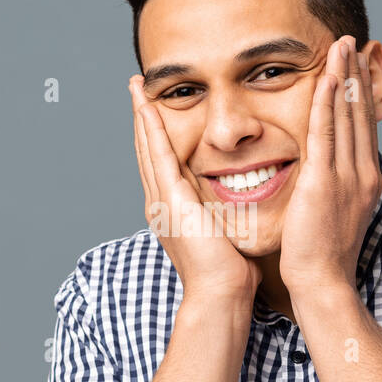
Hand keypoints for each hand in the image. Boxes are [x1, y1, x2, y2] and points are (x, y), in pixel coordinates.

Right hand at [130, 75, 262, 304]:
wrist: (220, 294)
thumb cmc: (230, 272)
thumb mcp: (225, 232)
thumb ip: (224, 213)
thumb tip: (244, 200)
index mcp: (173, 209)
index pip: (162, 163)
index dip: (156, 135)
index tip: (154, 110)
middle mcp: (161, 203)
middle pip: (147, 150)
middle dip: (142, 118)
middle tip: (136, 89)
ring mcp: (161, 201)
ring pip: (148, 148)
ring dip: (142, 115)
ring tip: (136, 88)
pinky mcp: (170, 200)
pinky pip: (158, 156)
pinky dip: (151, 130)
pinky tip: (147, 107)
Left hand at [279, 35, 381, 297]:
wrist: (323, 282)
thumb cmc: (322, 255)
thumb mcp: (337, 213)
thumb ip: (335, 188)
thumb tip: (328, 174)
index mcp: (366, 179)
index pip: (364, 127)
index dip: (361, 94)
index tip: (356, 66)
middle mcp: (362, 172)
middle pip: (361, 113)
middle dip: (356, 75)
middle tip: (352, 42)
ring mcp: (347, 176)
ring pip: (347, 116)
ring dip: (344, 77)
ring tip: (341, 46)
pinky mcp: (324, 181)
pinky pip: (326, 133)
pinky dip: (328, 102)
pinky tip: (328, 77)